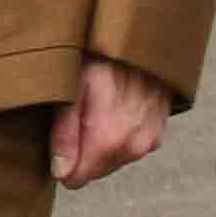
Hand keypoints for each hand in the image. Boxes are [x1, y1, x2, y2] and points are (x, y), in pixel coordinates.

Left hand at [54, 56, 181, 190]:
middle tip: (75, 113)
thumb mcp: (72, 88)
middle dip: (80, 151)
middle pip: (93, 170)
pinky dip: (116, 135)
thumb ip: (65, 133)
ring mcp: (150, 141)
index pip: (76, 177)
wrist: (144, 38)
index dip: (60, 161)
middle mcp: (134, 146)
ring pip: (111, 160)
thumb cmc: (100, 58)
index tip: (57, 133)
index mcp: (110, 140)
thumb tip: (61, 173)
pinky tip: (111, 110)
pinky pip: (128, 148)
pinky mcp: (157, 134)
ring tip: (94, 107)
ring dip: (98, 143)